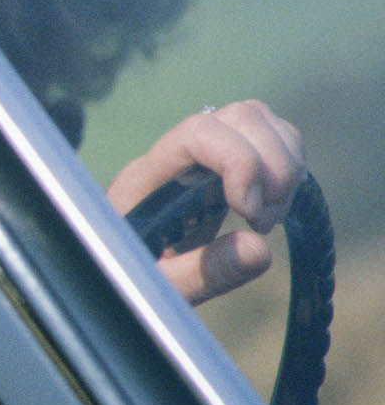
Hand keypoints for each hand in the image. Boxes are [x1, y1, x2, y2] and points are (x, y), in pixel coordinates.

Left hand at [106, 100, 304, 305]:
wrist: (117, 271)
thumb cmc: (126, 280)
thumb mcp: (156, 287)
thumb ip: (202, 273)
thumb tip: (259, 248)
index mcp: (145, 178)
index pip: (196, 132)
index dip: (238, 162)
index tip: (249, 214)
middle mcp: (173, 155)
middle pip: (238, 116)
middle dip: (271, 166)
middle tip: (263, 223)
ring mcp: (201, 154)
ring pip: (257, 121)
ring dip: (284, 165)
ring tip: (266, 218)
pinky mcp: (224, 164)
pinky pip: (269, 138)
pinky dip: (288, 167)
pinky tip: (271, 208)